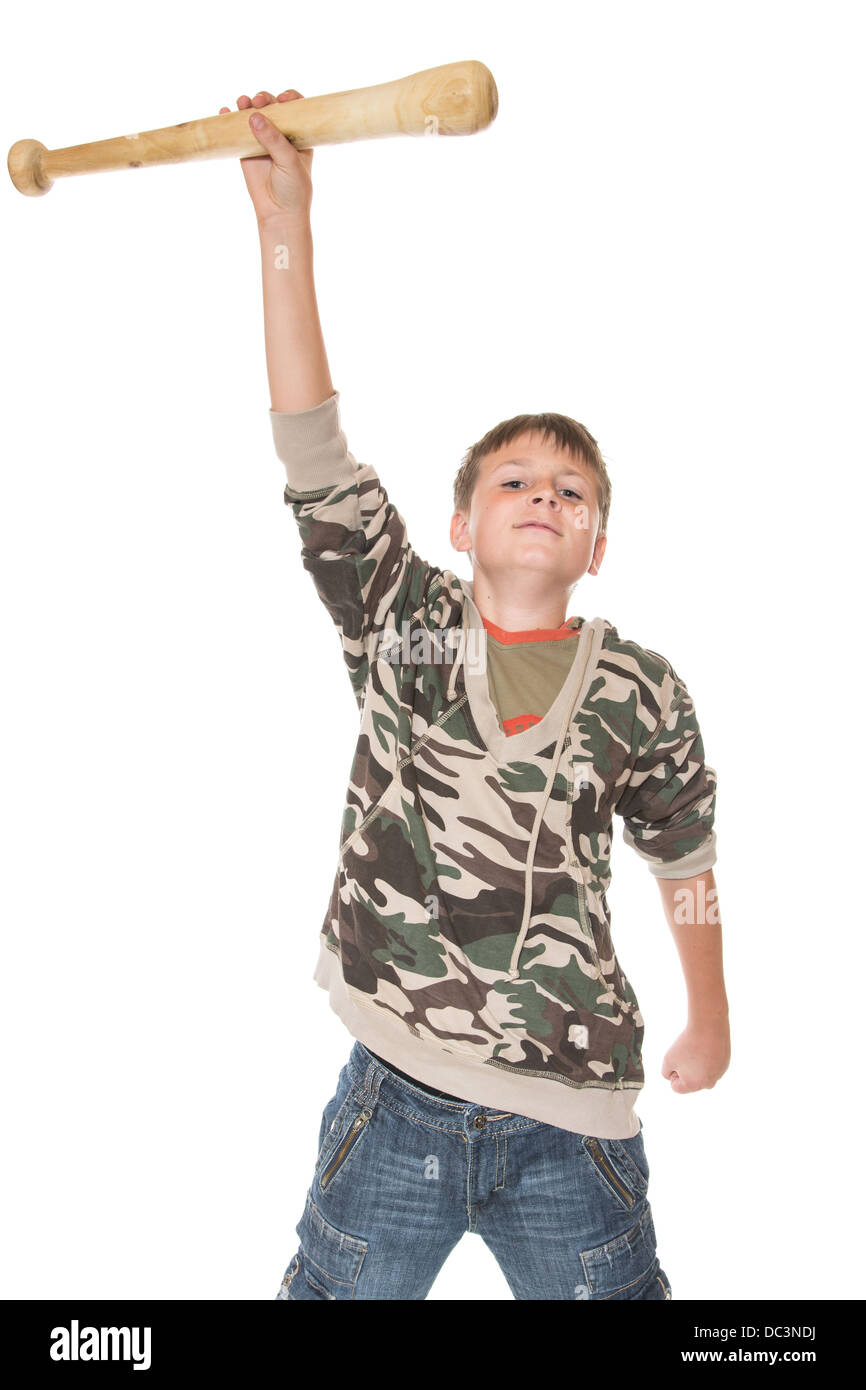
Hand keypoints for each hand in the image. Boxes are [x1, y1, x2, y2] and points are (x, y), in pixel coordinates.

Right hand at [218, 89, 312, 223]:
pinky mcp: (246, 149)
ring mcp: (262, 140)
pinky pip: (237, 130)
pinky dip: (229, 119)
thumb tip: (254, 116)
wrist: (279, 213)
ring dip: (246, 104)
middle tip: (258, 102)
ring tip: (242, 103)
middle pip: (272, 106)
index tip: (283, 99)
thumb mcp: (289, 162)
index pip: (296, 108)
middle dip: (264, 99)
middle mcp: (281, 134)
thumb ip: (273, 139)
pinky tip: (225, 111)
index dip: (289, 98)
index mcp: (299, 135)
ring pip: (253, 115)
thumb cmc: (293, 189)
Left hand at [661, 1015, 729, 1093]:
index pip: (676, 1087)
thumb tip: (675, 1077)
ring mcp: (718, 1074)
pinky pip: (711, 1064)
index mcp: (693, 1085)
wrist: (709, 1026)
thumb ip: (665, 1073)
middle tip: (689, 1053)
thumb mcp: (667, 1059)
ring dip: (697, 1063)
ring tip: (698, 1049)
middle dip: (686, 1069)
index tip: (678, 1058)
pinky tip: (708, 1046)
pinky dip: (708, 1057)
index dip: (672, 1071)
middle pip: (689, 1080)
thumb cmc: (686, 1044)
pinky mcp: (725, 1064)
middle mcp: (708, 1084)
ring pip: (701, 1072)